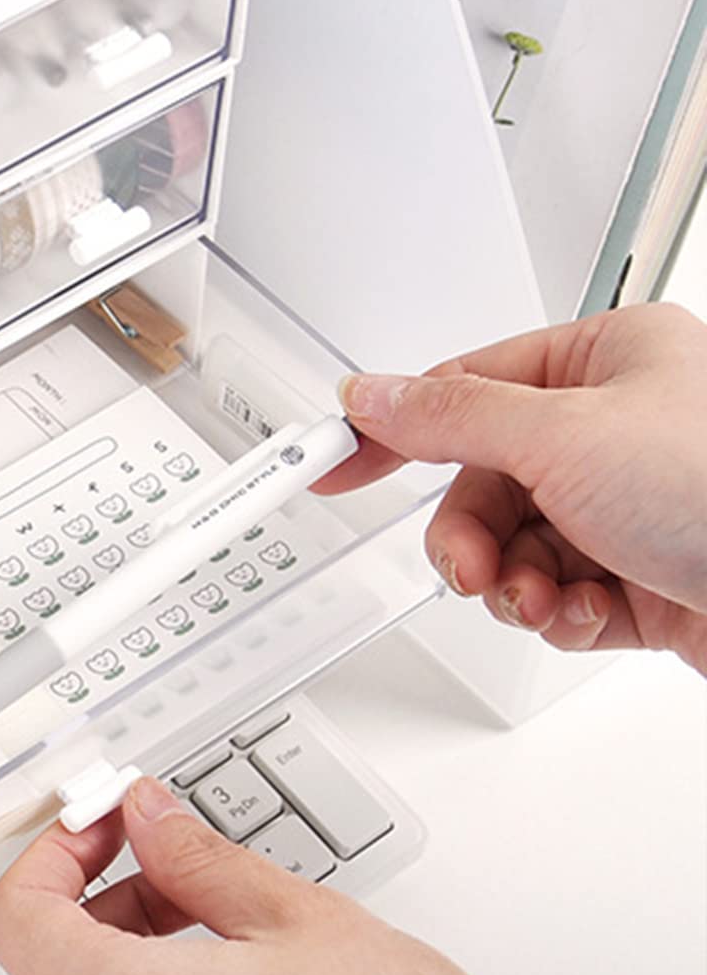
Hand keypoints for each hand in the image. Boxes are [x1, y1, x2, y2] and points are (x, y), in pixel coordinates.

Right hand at [317, 303, 706, 673]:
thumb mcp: (565, 437)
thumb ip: (452, 417)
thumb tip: (374, 394)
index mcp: (606, 362)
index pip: (466, 385)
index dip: (393, 427)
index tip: (333, 457)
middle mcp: (619, 428)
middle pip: (485, 480)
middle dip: (471, 535)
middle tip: (467, 566)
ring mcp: (630, 505)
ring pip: (514, 544)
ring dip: (512, 581)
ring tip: (538, 596)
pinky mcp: (642, 574)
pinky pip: (555, 590)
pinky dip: (556, 610)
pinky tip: (582, 612)